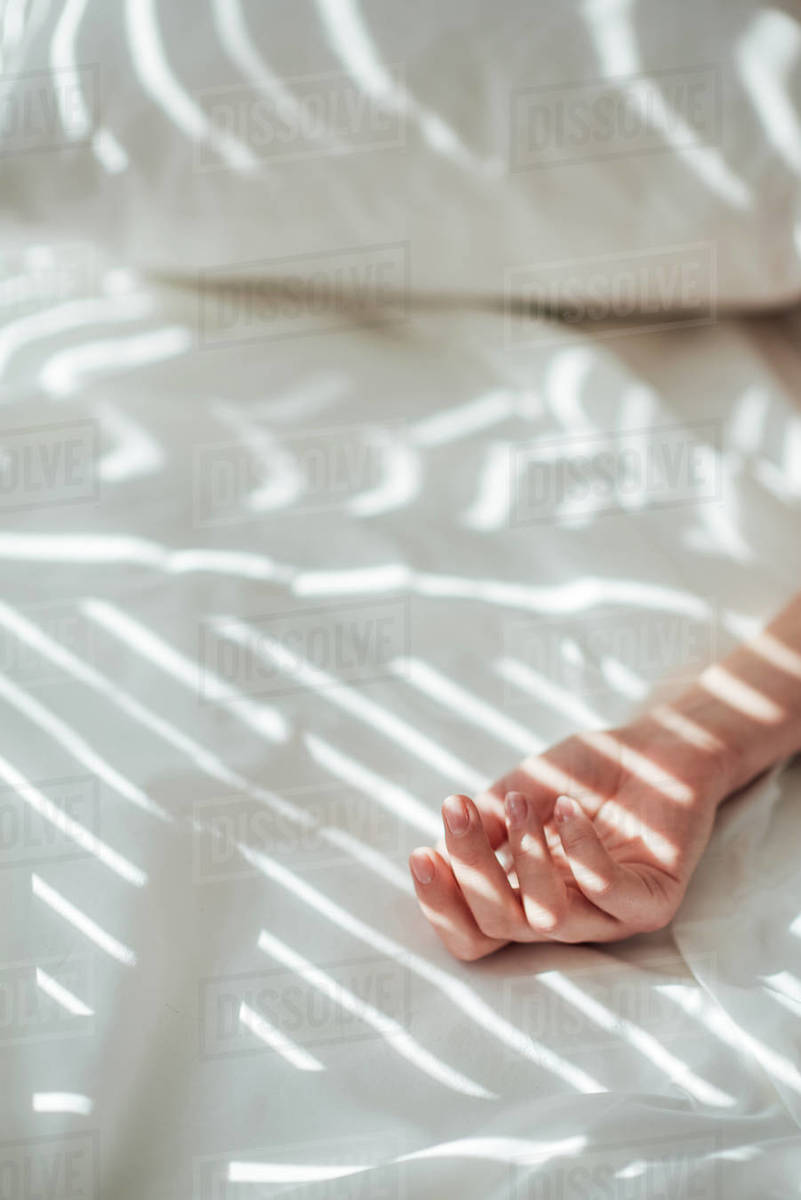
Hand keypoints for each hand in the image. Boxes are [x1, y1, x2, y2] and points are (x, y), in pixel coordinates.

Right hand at [408, 715, 734, 960]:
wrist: (656, 748)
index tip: (421, 854)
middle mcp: (564, 918)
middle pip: (498, 927)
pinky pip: (608, 891)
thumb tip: (442, 850)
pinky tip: (567, 808)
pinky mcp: (653, 901)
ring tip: (518, 803)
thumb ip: (486, 824)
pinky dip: (580, 848)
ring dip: (524, 857)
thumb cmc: (583, 775)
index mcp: (525, 900)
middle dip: (469, 869)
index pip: (473, 934)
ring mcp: (609, 916)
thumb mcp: (518, 790)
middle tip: (457, 811)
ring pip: (548, 916)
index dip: (441, 907)